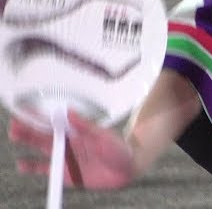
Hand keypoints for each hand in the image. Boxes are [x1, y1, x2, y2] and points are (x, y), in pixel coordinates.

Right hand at [9, 111, 136, 189]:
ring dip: (28, 142)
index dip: (40, 115)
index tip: (26, 109)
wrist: (125, 170)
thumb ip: (86, 126)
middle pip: (44, 133)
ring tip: (15, 135)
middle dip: (28, 128)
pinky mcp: (64, 173)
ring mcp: (65, 157)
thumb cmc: (118, 149)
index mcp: (77, 131)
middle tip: (15, 124)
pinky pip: (44, 169)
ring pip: (41, 148)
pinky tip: (21, 164)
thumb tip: (69, 112)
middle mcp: (68, 142)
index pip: (55, 121)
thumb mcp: (104, 136)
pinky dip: (32, 167)